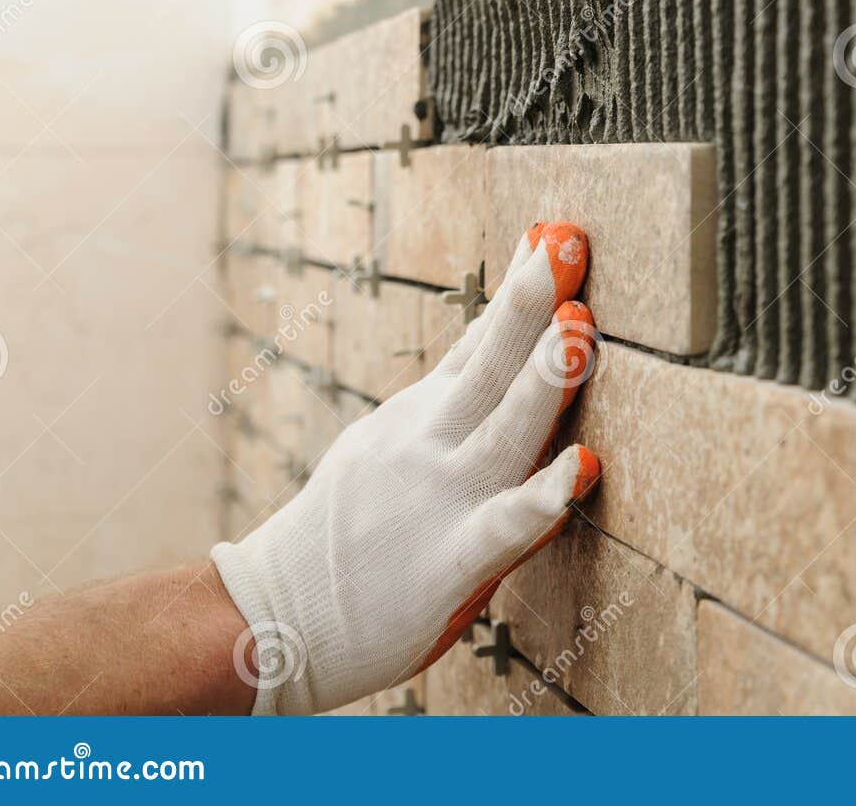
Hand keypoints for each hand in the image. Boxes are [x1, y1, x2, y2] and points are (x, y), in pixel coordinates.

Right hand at [212, 222, 600, 713]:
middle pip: (489, 364)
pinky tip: (585, 467)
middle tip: (567, 242)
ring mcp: (440, 499)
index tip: (549, 234)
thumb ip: (447, 397)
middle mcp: (430, 444)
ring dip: (543, 379)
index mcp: (420, 416)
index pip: (477, 341)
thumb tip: (491, 334)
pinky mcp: (451, 564)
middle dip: (530, 302)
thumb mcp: (384, 445)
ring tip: (579, 331)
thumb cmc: (346, 534)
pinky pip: (507, 526)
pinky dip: (545, 496)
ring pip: (504, 429)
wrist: (270, 620)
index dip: (517, 291)